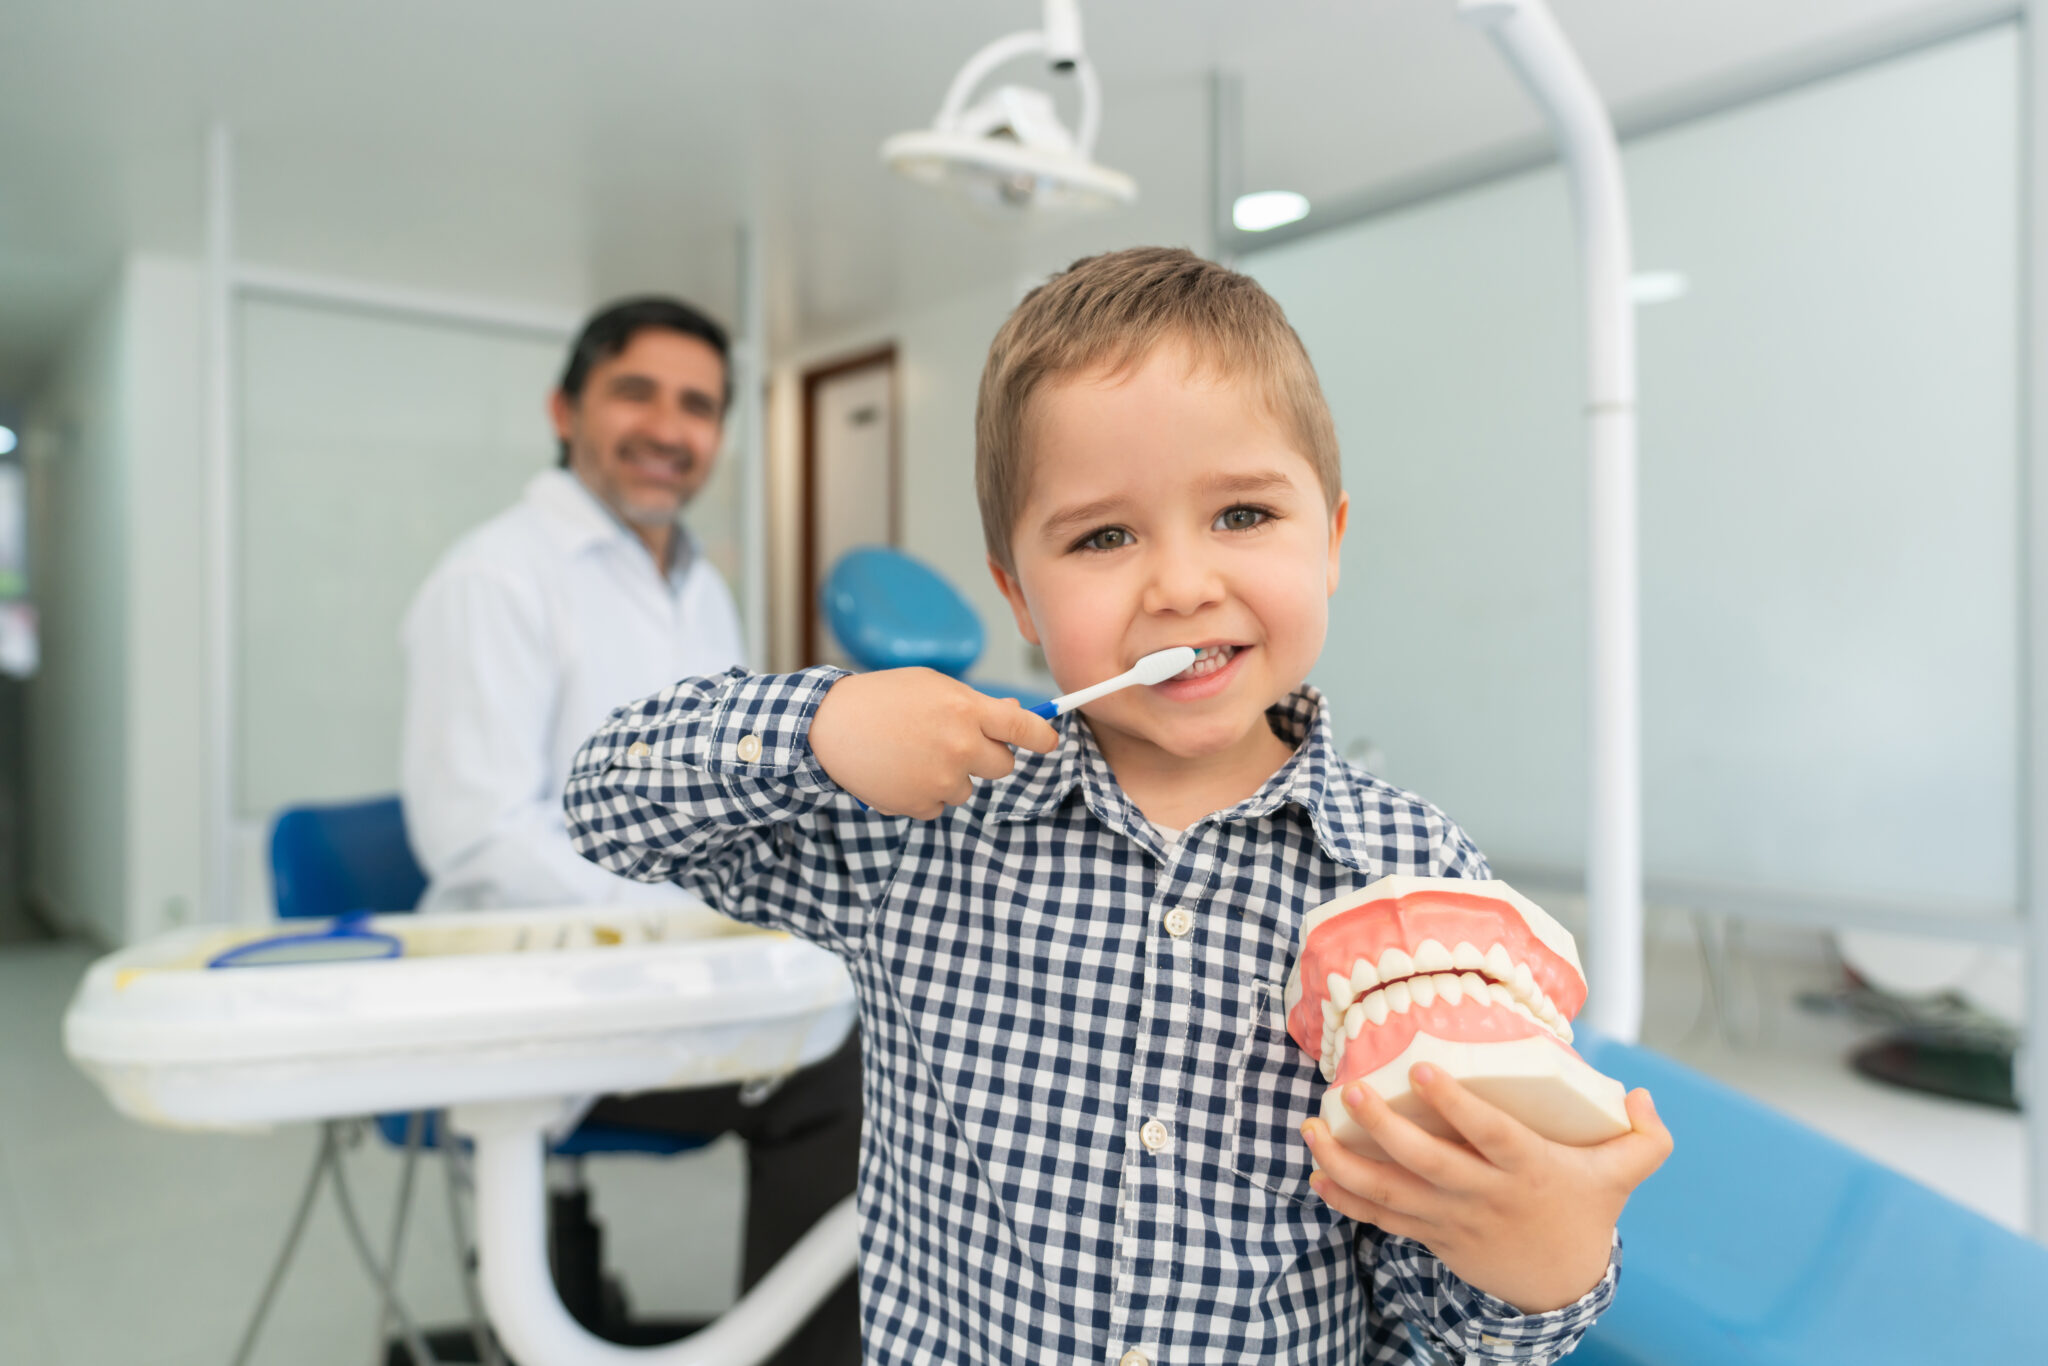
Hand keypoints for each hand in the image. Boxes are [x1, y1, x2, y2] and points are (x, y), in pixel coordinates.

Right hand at [809, 668, 1058, 818]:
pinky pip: (939, 805)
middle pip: (1003, 766)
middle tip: (957, 744)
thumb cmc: (883, 699)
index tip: (1048, 741)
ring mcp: (940, 779)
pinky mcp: (920, 805)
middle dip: (988, 757)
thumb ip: (975, 703)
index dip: (1042, 737)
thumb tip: (1014, 714)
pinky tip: (900, 772)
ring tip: (913, 754)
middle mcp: (960, 746)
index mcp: (966, 709)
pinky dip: (924, 793)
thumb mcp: (932, 686)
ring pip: (968, 788)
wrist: (829, 727)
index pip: (1024, 728)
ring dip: (951, 776)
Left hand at [1302, 1064, 1672, 1313]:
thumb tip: (1640, 1093)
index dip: (1456, 1104)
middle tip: (1350, 1092)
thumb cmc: (1585, 1210)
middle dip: (1383, 1128)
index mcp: (1529, 1169)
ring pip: (1391, 1194)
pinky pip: (1380, 1220)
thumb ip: (1647, 1137)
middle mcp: (1485, 1195)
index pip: (1490, 1133)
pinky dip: (1345, 1199)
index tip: (1422, 1068)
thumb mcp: (1625, 1173)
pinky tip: (1316, 1172)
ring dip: (1345, 1162)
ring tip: (1311, 1129)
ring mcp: (1452, 1218)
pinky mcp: (1431, 1234)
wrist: (1559, 1284)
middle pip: (1428, 1163)